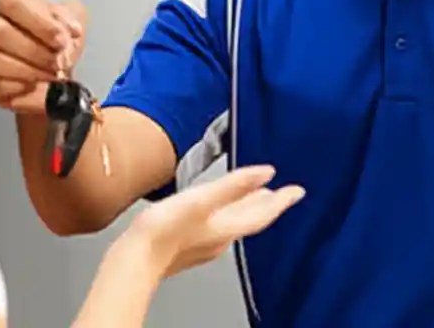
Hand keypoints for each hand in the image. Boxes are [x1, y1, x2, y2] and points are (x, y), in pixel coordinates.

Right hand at [0, 0, 87, 112]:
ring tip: (50, 75)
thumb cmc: (53, 39)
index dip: (39, 22)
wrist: (51, 68)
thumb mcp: (69, 20)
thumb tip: (71, 29)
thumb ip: (71, 18)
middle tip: (57, 61)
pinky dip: (16, 87)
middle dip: (33, 50)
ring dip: (26, 70)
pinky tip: (34, 85)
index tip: (61, 39)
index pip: (13, 3)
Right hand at [121, 165, 304, 279]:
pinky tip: (218, 210)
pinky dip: (227, 213)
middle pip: (251, 218)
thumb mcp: (203, 199)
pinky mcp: (189, 245)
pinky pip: (219, 226)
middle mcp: (220, 238)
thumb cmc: (164, 231)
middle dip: (266, 204)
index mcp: (227, 227)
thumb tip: (266, 173)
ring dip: (247, 208)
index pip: (263, 213)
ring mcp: (205, 243)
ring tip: (255, 197)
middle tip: (280, 193)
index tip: (297, 191)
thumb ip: (235, 185)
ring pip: (235, 222)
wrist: (136, 260)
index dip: (282, 200)